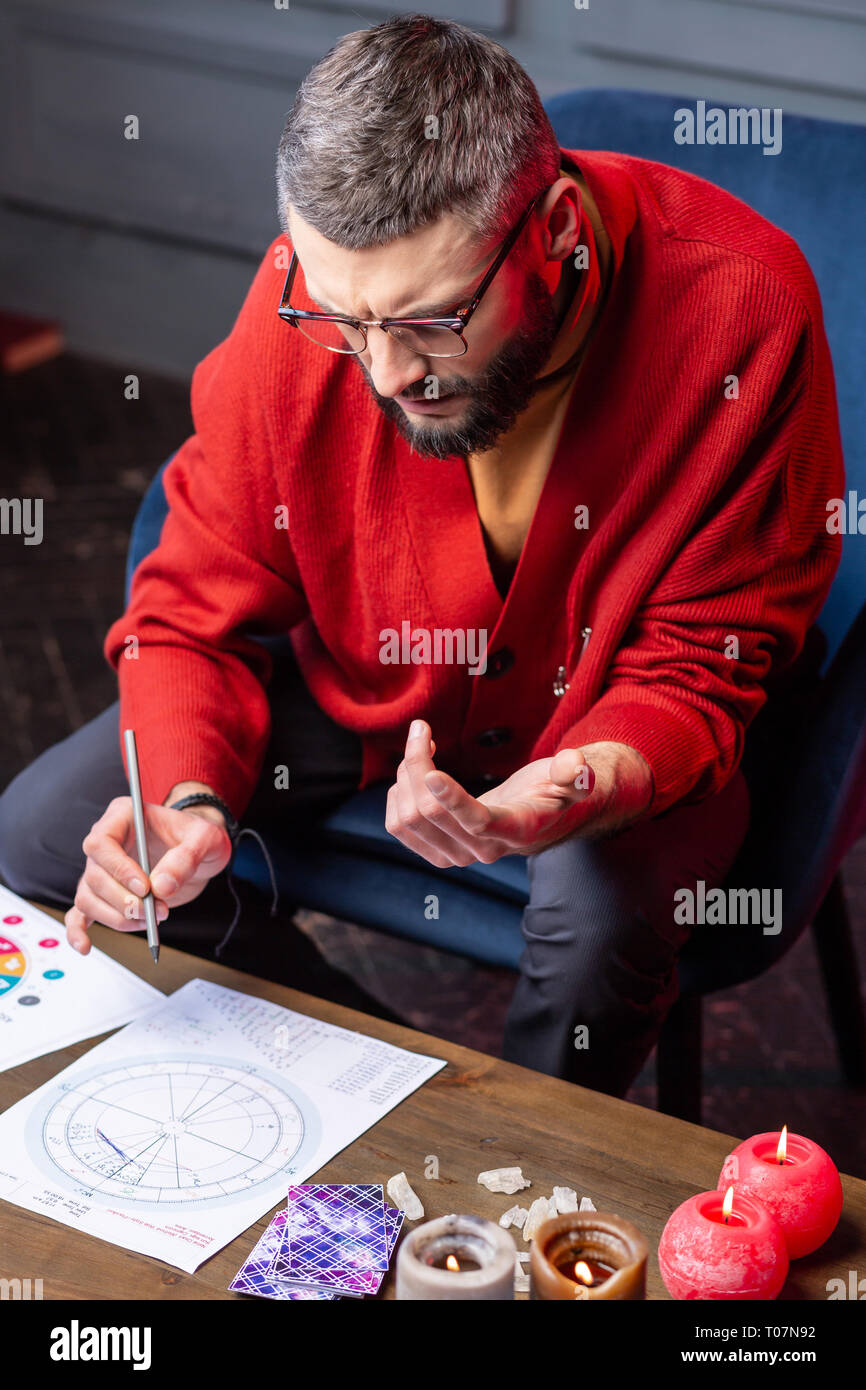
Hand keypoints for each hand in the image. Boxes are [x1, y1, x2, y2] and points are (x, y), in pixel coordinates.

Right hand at [64, 797, 231, 953]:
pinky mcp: (106, 894)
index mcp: (123, 817)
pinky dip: (78, 931)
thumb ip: (187, 857)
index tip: (144, 888)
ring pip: (89, 898)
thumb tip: (162, 887)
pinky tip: (85, 946)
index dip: (118, 869)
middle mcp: (106, 842)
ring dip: (117, 917)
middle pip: (95, 876)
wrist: (199, 849)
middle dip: (124, 900)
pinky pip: (81, 913)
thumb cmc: (198, 836)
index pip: (101, 843)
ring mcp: (102, 870)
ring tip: (151, 921)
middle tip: (156, 910)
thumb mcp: (206, 838)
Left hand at [385, 720, 652, 866]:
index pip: (478, 822)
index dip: (452, 800)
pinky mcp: (434, 852)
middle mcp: (481, 851)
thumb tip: (575, 765)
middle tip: (421, 728)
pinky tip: (415, 770)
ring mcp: (455, 856)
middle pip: (430, 812)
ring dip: (405, 775)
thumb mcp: (571, 779)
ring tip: (421, 747)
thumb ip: (576, 775)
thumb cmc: (552, 792)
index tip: (431, 771)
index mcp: (515, 831)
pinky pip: (398, 825)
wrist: (537, 819)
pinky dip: (398, 791)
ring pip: (408, 818)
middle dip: (416, 764)